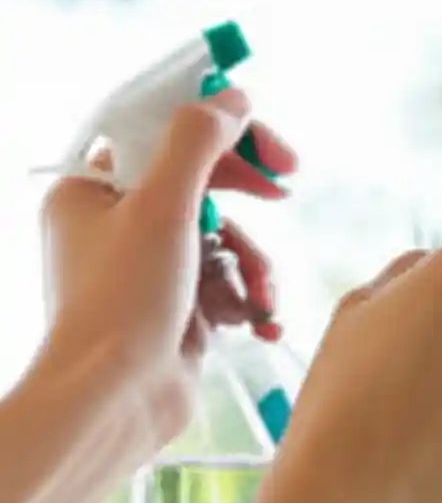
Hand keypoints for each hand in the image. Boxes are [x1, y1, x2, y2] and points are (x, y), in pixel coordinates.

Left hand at [37, 88, 297, 450]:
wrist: (114, 403)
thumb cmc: (123, 302)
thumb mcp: (164, 207)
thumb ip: (199, 142)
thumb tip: (232, 98)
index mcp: (94, 192)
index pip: (165, 136)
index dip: (223, 134)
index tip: (270, 147)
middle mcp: (115, 226)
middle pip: (201, 185)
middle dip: (247, 197)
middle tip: (286, 189)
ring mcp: (148, 271)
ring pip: (223, 239)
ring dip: (253, 263)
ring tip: (262, 294)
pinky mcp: (176, 310)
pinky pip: (226, 284)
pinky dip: (248, 298)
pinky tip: (261, 322)